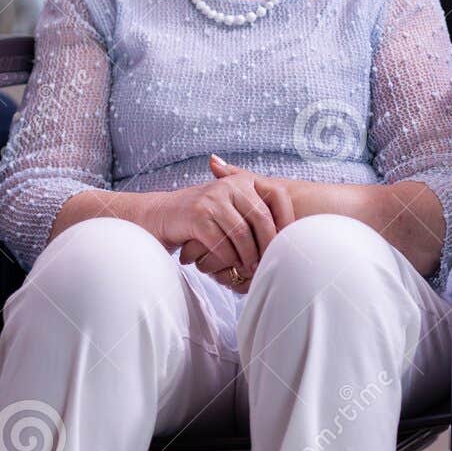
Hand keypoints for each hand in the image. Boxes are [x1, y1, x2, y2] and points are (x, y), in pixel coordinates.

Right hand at [143, 156, 294, 292]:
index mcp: (243, 181)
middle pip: (261, 218)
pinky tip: (229, 266)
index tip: (290, 243)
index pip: (277, 196)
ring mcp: (212, 198)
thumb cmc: (203, 217)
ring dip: (248, 257)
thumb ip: (256, 214)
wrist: (159, 215)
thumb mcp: (231, 207)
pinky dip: (228, 259)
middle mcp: (230, 185)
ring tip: (250, 269)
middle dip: (268, 245)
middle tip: (270, 263)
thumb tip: (292, 234)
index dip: (287, 220)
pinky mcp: (196, 216)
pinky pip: (221, 243)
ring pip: (242, 233)